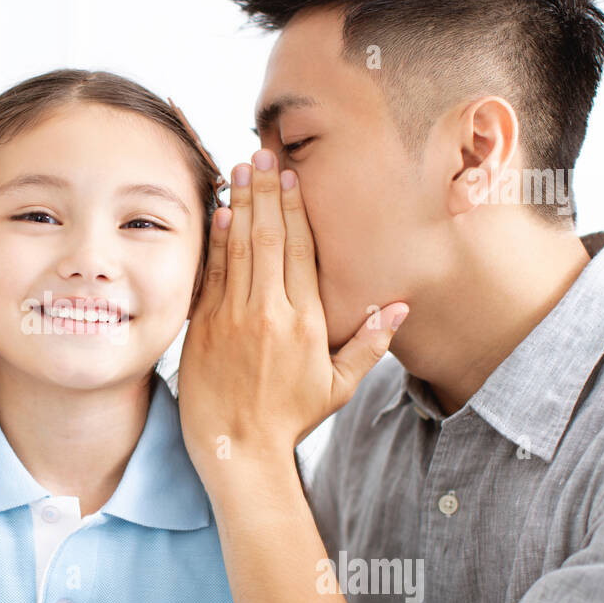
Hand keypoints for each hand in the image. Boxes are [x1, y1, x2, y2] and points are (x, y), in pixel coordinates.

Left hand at [178, 150, 407, 483]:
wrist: (238, 449)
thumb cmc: (290, 419)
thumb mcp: (338, 386)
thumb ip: (368, 343)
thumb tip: (400, 307)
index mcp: (306, 322)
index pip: (301, 251)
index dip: (295, 209)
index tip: (292, 177)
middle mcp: (270, 312)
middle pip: (269, 238)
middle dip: (266, 192)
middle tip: (262, 153)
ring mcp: (232, 318)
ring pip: (239, 249)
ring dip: (240, 205)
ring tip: (240, 169)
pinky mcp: (203, 327)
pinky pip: (212, 274)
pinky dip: (216, 241)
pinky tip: (219, 212)